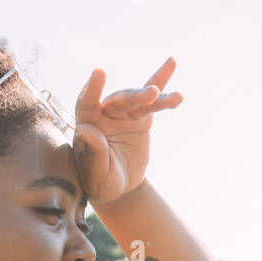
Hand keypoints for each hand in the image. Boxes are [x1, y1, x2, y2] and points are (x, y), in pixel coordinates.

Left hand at [72, 57, 182, 207]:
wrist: (119, 187)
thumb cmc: (100, 182)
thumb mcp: (95, 175)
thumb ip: (92, 153)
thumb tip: (85, 130)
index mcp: (86, 124)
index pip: (86, 103)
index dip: (92, 88)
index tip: (99, 72)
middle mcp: (103, 114)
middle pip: (119, 100)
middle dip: (135, 96)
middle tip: (151, 93)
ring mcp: (123, 114)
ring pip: (139, 99)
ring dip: (155, 96)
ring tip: (176, 97)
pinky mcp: (140, 117)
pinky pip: (152, 104)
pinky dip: (164, 97)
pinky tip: (175, 84)